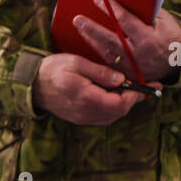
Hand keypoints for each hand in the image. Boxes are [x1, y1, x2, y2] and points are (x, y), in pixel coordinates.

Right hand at [30, 53, 150, 124]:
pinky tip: (118, 95)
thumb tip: (121, 79)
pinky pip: (103, 116)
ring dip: (125, 103)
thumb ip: (100, 72)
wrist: (31, 84)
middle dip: (134, 99)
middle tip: (148, 87)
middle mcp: (86, 112)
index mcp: (86, 98)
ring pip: (112, 115)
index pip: (119, 104)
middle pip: (118, 111)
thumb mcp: (76, 63)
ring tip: (137, 89)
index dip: (136, 96)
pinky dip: (114, 106)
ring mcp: (83, 118)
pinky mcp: (80, 118)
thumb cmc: (52, 70)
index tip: (148, 85)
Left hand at [74, 0, 180, 81]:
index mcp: (149, 39)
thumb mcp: (164, 19)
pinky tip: (89, 42)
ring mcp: (133, 67)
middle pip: (111, 40)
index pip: (126, 22)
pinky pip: (110, 63)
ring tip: (80, 27)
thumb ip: (145, 11)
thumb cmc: (171, 34)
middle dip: (93, 29)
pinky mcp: (129, 74)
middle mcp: (139, 55)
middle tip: (78, 19)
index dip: (111, 9)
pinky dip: (99, 51)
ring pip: (107, 53)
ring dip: (92, 40)